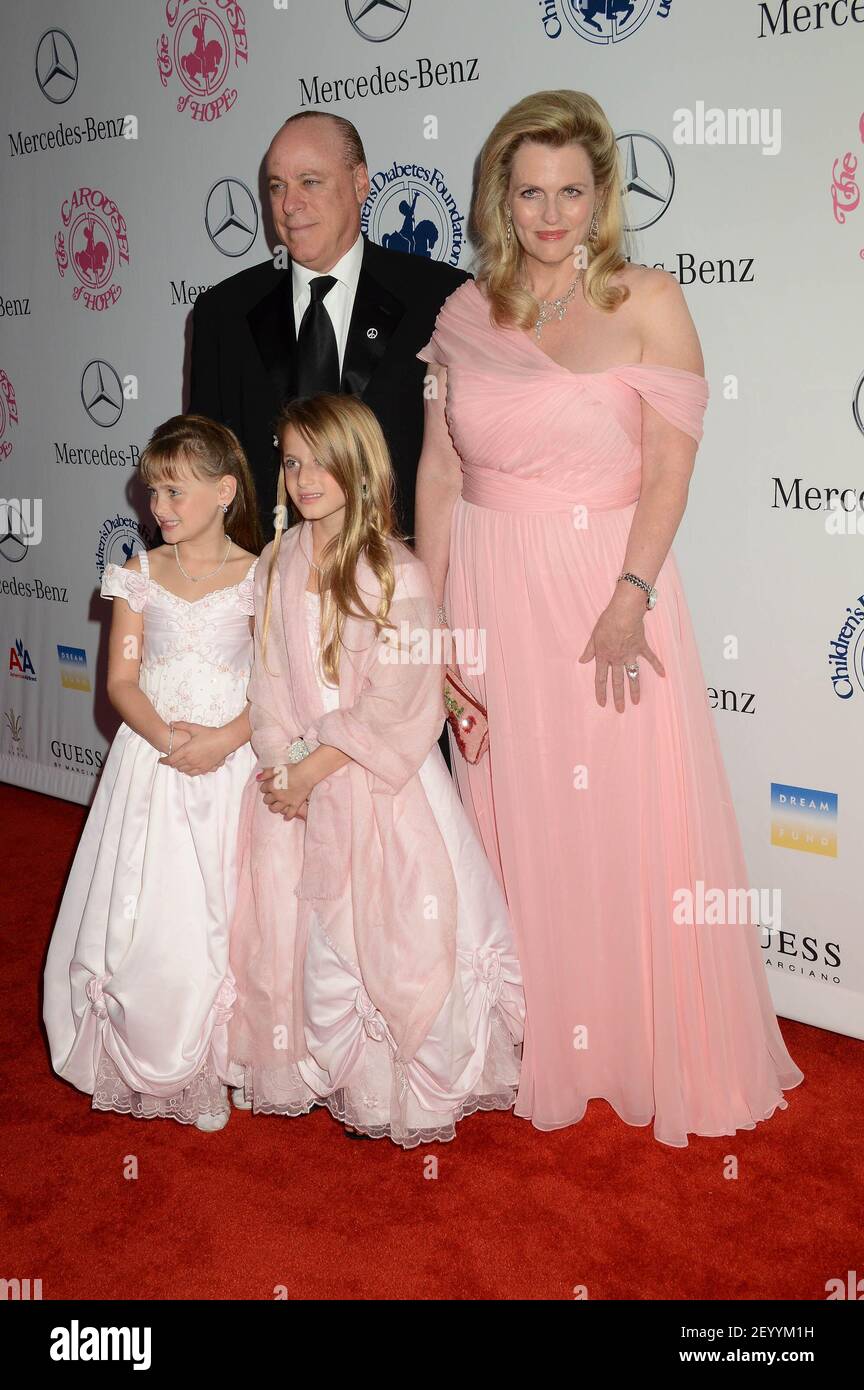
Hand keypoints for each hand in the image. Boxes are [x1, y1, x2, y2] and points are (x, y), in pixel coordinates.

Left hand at [158, 721, 229, 774]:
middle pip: (176, 766)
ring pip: (184, 770)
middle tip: (169, 760)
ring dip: (179, 767)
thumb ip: (181, 725)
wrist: (225, 741)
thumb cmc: (210, 734)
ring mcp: (198, 765)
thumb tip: (171, 724)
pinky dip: (188, 771)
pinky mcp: (205, 768)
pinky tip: (188, 768)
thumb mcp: (195, 728)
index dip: (164, 761)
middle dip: (171, 763)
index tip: (160, 760)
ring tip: (178, 763)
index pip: (171, 760)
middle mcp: (191, 760)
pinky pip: (193, 773)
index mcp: (186, 750)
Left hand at [256, 762, 310, 819]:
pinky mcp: (295, 805)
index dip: (265, 786)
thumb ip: (267, 773)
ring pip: (275, 809)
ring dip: (274, 807)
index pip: (263, 788)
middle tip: (272, 795)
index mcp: (272, 786)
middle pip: (267, 800)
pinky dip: (287, 816)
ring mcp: (286, 801)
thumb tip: (258, 778)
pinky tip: (286, 817)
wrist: (306, 774)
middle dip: (268, 797)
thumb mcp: (278, 768)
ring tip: (276, 805)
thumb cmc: (293, 770)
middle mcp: (277, 795)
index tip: (269, 785)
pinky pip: (289, 814)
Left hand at [578, 591, 664, 711]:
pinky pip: (650, 658)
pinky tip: (663, 675)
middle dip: (618, 697)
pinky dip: (657, 665)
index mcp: (604, 656)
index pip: (600, 678)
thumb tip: (582, 661)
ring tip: (636, 702)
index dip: (601, 692)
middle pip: (617, 682)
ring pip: (633, 675)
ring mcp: (630, 654)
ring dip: (635, 689)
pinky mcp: (641, 647)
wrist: (624, 612)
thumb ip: (589, 650)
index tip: (602, 703)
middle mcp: (617, 659)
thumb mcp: (594, 636)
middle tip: (620, 710)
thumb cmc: (607, 621)